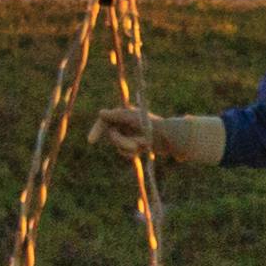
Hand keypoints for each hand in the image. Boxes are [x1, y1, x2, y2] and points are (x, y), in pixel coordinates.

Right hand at [93, 105, 227, 166]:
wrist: (173, 138)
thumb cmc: (157, 127)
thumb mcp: (136, 121)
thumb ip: (119, 116)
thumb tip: (101, 113)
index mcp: (125, 113)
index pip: (104, 120)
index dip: (96, 129)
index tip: (91, 141)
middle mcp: (125, 122)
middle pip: (111, 135)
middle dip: (121, 142)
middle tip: (137, 146)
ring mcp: (129, 133)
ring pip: (117, 145)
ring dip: (127, 148)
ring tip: (143, 146)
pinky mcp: (134, 143)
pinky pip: (124, 151)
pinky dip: (130, 153)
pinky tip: (142, 150)